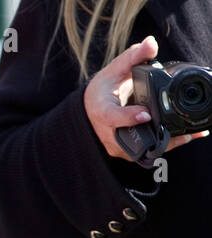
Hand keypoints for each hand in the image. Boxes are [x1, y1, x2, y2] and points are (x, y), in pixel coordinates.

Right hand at [86, 35, 209, 159]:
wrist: (91, 109)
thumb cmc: (102, 89)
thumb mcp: (115, 69)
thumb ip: (134, 56)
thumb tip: (151, 43)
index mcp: (102, 110)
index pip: (113, 117)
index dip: (128, 117)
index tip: (145, 114)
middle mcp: (107, 132)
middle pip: (133, 138)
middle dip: (158, 136)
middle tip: (183, 131)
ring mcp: (116, 145)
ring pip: (141, 149)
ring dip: (167, 143)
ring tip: (190, 134)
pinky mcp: (125, 151)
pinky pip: (145, 151)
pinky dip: (165, 145)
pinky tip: (184, 137)